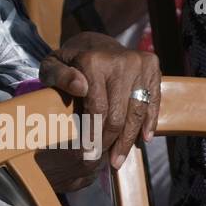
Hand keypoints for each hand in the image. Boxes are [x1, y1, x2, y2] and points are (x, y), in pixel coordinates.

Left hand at [38, 32, 160, 188]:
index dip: (94, 135)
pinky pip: (153, 101)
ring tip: (120, 159)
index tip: (88, 156)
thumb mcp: (52, 65)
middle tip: (106, 163)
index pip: (98, 109)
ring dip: (129, 139)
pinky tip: (143, 140)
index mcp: (94, 61)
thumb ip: (59, 76)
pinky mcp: (152, 67)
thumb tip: (79, 86)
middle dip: (111, 142)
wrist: (95, 42)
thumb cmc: (69, 60)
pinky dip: (149, 122)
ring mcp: (139, 63)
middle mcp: (121, 61)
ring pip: (137, 112)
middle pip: (119, 114)